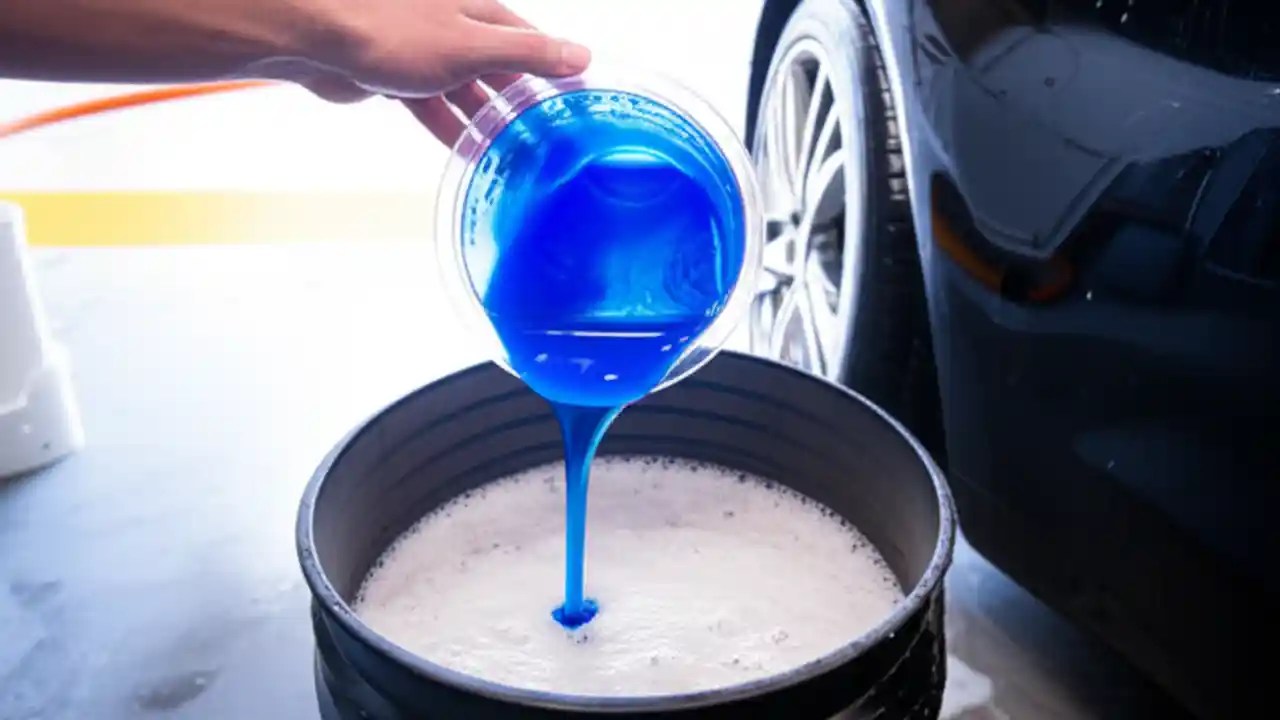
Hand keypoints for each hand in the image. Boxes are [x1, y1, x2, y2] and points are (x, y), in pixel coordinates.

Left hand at [276, 0, 591, 146]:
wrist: (317, 39)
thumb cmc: (392, 30)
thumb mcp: (472, 45)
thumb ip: (526, 53)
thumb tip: (581, 56)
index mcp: (478, 11)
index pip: (530, 41)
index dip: (553, 69)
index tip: (574, 102)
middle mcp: (455, 26)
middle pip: (498, 68)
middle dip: (519, 102)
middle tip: (545, 140)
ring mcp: (424, 50)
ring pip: (465, 90)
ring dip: (484, 121)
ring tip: (511, 155)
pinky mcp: (396, 73)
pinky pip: (432, 104)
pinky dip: (447, 126)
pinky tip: (464, 152)